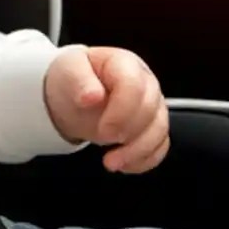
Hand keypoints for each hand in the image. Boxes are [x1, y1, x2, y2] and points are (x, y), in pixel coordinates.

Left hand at [44, 46, 168, 173]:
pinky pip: (159, 146)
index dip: (122, 111)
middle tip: (104, 141)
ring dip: (137, 151)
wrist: (73, 92)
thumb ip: (80, 81)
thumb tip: (92, 96)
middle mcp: (145, 82)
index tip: (104, 129)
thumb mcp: (68, 71)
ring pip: (160, 130)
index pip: (134, 86)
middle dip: (128, 132)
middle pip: (151, 110)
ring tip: (111, 162)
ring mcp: (152, 105)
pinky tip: (124, 165)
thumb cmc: (73, 78)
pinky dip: (144, 160)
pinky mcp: (152, 126)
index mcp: (124, 63)